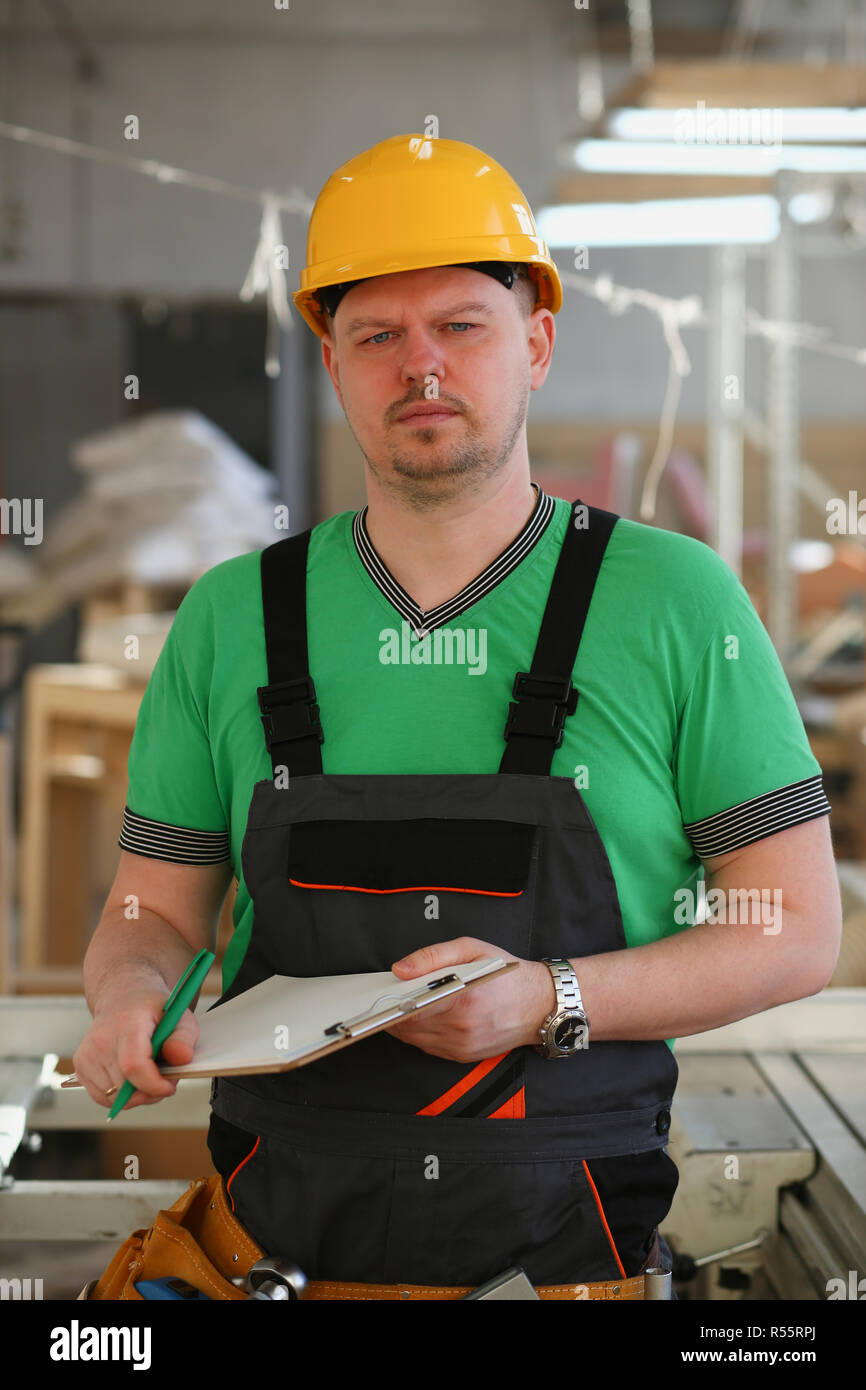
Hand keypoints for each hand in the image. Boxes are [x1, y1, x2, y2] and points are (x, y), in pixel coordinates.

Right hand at [72, 982, 198, 1110]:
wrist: (123, 998)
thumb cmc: (153, 1009)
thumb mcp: (179, 1016)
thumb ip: (184, 1038)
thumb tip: (182, 1058)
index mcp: (127, 1023)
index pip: (133, 1065)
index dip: (153, 1085)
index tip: (169, 1086)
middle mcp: (101, 1039)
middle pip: (124, 1087)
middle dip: (151, 1092)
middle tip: (165, 1077)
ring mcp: (86, 1054)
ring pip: (114, 1097)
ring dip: (137, 1095)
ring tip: (149, 1074)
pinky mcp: (80, 1067)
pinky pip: (103, 1097)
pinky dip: (121, 1096)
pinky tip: (132, 1078)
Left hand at [386, 937, 555, 1062]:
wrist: (540, 1004)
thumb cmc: (507, 973)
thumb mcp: (472, 948)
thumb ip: (432, 956)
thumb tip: (400, 969)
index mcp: (463, 1001)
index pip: (411, 1008)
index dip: (389, 1004)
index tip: (376, 996)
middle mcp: (461, 1029)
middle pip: (408, 1027)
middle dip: (393, 1013)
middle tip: (383, 998)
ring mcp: (462, 1046)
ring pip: (415, 1040)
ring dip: (403, 1025)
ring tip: (397, 1006)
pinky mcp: (463, 1056)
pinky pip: (428, 1048)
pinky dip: (419, 1035)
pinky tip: (419, 1018)